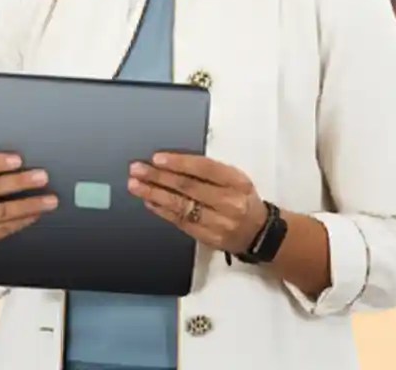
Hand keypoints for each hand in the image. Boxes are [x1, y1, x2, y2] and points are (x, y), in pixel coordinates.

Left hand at [128, 153, 265, 254]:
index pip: (205, 168)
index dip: (179, 163)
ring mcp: (218, 222)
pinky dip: (161, 210)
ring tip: (136, 185)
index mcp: (237, 182)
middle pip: (189, 187)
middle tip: (137, 170)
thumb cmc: (242, 199)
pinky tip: (149, 201)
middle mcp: (229, 202)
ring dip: (154, 194)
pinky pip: (180, 222)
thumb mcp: (235, 179)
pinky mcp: (207, 237)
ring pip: (181, 206)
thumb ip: (208, 170)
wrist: (259, 233)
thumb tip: (171, 163)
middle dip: (159, 177)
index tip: (157, 158)